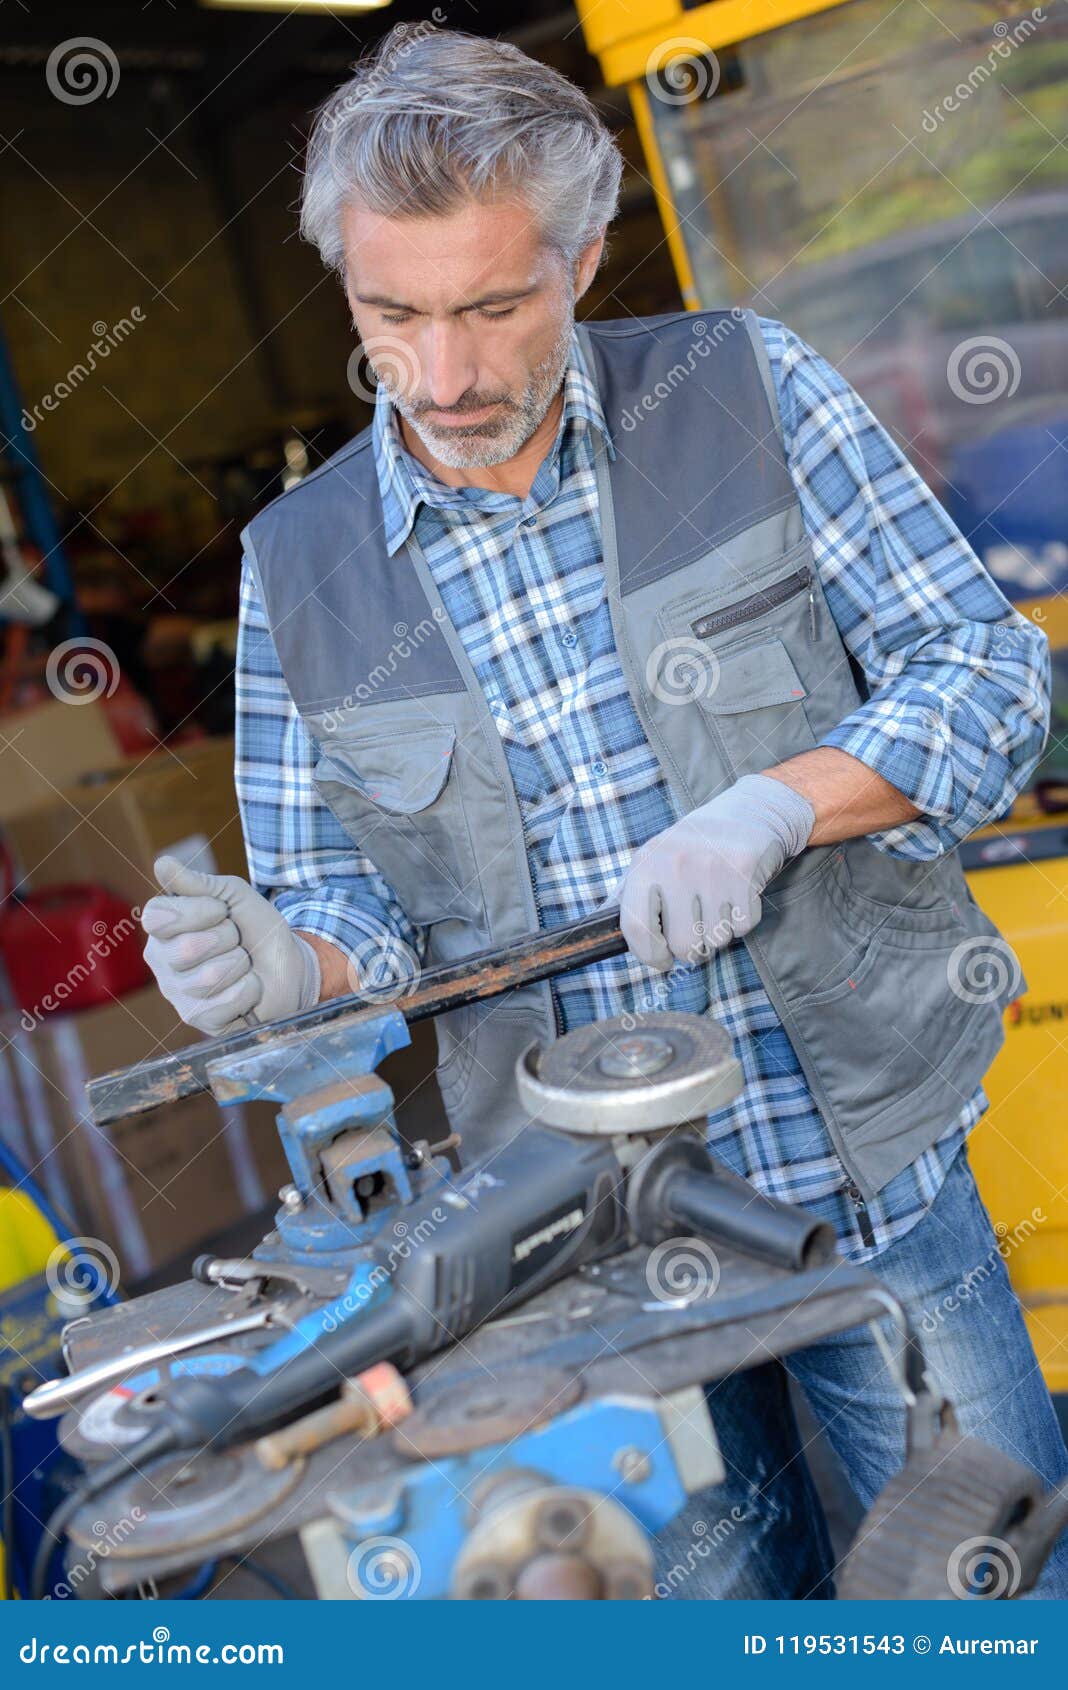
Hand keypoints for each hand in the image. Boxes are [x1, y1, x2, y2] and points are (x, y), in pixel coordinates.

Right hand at [141, 856, 320, 1034]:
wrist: (290, 966)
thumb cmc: (257, 930)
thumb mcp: (235, 896)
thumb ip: (199, 883)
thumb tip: (162, 863)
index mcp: (163, 927)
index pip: (160, 916)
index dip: (199, 911)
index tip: (222, 912)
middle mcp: (161, 961)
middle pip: (188, 948)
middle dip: (227, 938)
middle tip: (236, 941)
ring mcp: (177, 993)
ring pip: (210, 977)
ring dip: (241, 965)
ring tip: (243, 964)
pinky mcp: (199, 1019)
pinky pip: (225, 1002)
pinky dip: (249, 990)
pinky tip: (248, 988)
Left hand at [618, 774, 814, 969]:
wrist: (747, 812)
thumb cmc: (693, 845)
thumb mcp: (653, 858)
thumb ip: (629, 895)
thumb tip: (599, 931)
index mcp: (646, 863)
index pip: (636, 928)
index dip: (648, 956)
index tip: (661, 961)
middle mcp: (676, 864)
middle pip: (682, 945)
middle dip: (692, 947)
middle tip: (696, 927)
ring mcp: (712, 868)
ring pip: (715, 941)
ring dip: (718, 934)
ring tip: (717, 905)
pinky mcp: (744, 872)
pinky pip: (743, 928)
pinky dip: (741, 922)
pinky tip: (736, 896)